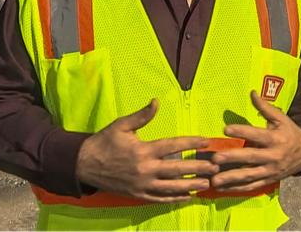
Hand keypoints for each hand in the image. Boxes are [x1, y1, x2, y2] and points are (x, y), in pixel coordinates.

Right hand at [75, 99, 217, 202]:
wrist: (84, 165)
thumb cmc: (104, 142)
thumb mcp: (121, 126)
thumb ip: (141, 116)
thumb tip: (156, 101)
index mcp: (143, 150)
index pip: (173, 146)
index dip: (191, 143)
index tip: (206, 141)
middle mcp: (145, 169)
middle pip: (178, 169)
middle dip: (198, 168)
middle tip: (216, 167)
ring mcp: (142, 184)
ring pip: (172, 187)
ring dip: (191, 185)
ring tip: (207, 183)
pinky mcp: (137, 195)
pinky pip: (160, 198)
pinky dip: (175, 198)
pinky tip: (188, 196)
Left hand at [210, 91, 300, 192]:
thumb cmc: (290, 133)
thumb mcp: (281, 119)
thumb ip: (265, 107)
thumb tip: (252, 92)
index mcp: (276, 138)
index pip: (257, 134)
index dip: (242, 131)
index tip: (226, 129)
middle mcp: (273, 156)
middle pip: (251, 157)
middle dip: (233, 158)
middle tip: (216, 158)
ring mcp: (270, 171)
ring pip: (249, 176)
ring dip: (231, 178)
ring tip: (215, 180)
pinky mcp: (268, 181)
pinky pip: (251, 186)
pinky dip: (237, 189)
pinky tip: (223, 189)